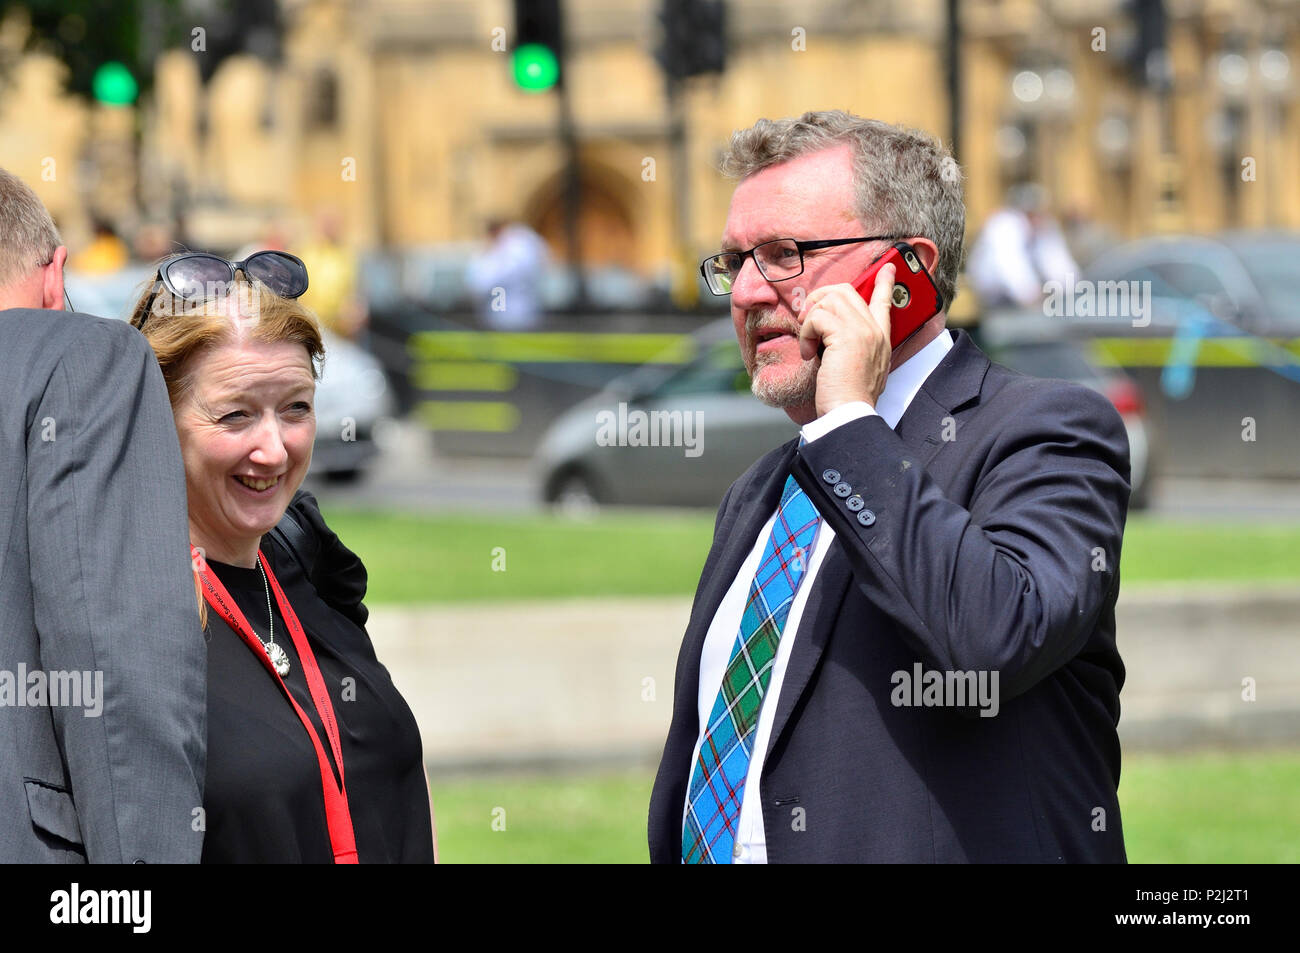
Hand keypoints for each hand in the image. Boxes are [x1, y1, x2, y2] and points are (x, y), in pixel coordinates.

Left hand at [798, 263, 895, 416]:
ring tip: (809, 344)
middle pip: (846, 291)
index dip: (884, 282)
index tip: (887, 268)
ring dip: (810, 320)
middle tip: (809, 320)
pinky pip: (817, 318)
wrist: (850, 413)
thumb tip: (830, 337)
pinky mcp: (846, 336)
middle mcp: (875, 330)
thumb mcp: (861, 368)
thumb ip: (854, 348)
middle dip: (820, 299)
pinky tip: (808, 353)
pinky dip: (806, 334)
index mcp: (882, 338)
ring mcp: (863, 331)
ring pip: (829, 300)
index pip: (885, 301)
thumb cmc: (850, 398)